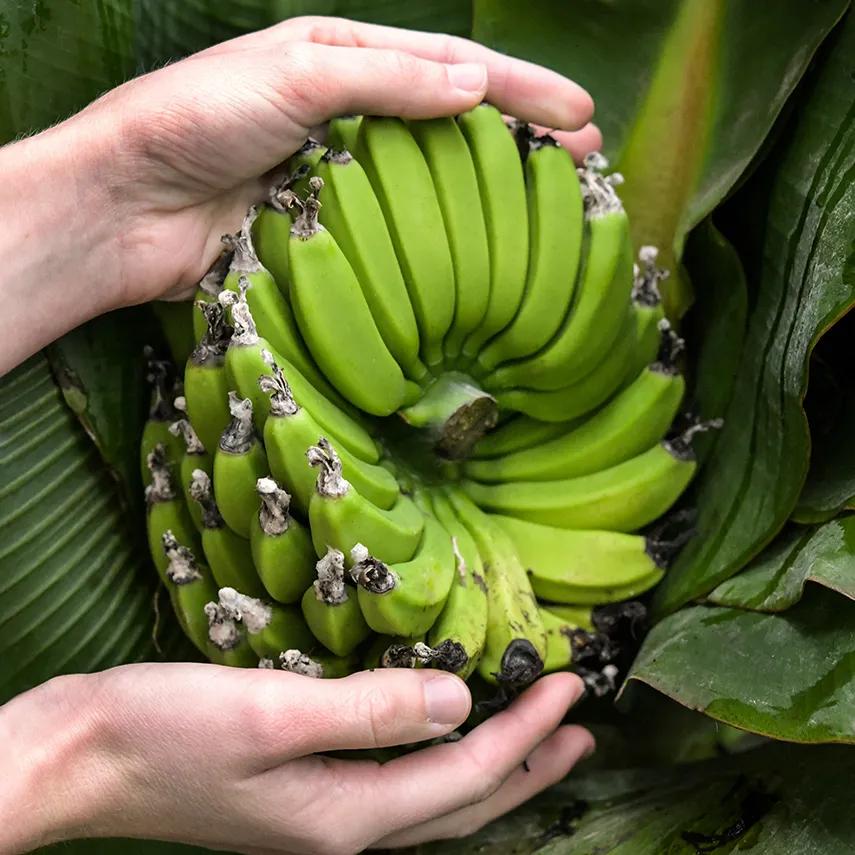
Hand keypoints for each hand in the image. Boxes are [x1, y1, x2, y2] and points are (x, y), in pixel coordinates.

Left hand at [0, 16, 597, 372]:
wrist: (126, 208)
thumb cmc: (196, 122)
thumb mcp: (294, 75)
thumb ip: (386, 79)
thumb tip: (474, 86)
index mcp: (343, 58)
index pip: (451, 66)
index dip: (520, 88)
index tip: (580, 116)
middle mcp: (348, 114)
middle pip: (452, 123)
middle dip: (520, 137)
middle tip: (588, 159)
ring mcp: (339, 177)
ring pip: (430, 182)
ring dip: (488, 192)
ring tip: (551, 210)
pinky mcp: (326, 231)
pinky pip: (395, 233)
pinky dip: (438, 241)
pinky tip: (476, 255)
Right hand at [1, 663, 592, 853]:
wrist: (87, 757)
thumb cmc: (168, 731)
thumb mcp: (270, 713)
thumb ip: (369, 711)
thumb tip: (460, 701)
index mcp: (347, 815)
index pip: (465, 777)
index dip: (526, 733)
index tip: (574, 687)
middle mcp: (346, 828)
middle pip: (462, 806)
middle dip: (528, 767)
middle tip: (582, 730)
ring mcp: (323, 817)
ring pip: (435, 802)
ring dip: (492, 768)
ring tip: (536, 740)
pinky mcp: (303, 794)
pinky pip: (400, 786)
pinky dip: (442, 762)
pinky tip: (442, 738)